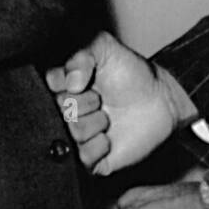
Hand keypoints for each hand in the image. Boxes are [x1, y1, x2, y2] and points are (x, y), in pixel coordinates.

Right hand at [44, 31, 193, 175]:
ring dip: (96, 123)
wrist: (160, 100)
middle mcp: (64, 112)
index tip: (85, 81)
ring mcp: (75, 137)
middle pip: (60, 110)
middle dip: (86, 102)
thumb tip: (69, 84)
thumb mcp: (105, 48)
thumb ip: (81, 56)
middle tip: (101, 98)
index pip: (48, 86)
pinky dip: (100, 146)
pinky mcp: (90, 160)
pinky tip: (109, 137)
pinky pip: (83, 157)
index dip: (68, 83)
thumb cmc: (131, 73)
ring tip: (108, 117)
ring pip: (72, 132)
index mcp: (62, 86)